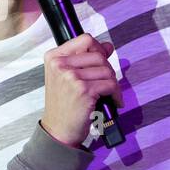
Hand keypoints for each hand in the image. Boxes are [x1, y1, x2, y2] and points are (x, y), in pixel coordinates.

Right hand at [40, 33, 122, 147]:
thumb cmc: (64, 104)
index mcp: (54, 57)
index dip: (99, 49)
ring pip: (107, 70)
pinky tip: (113, 101)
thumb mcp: (68, 77)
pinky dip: (115, 94)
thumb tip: (108, 46)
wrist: (58, 129)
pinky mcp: (83, 90)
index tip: (102, 61)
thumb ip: (86, 59)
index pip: (85, 39)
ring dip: (113, 84)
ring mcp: (71, 76)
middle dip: (107, 70)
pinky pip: (110, 85)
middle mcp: (60, 64)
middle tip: (106, 84)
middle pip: (99, 55)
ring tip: (108, 94)